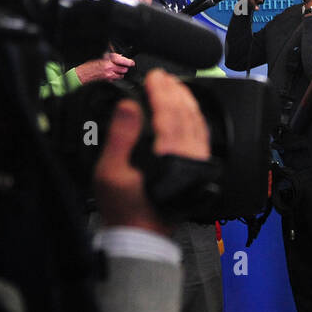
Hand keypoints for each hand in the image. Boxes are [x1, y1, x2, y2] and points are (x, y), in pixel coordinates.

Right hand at [75, 50, 134, 83]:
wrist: (83, 74)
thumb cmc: (89, 65)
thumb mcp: (100, 58)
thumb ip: (110, 58)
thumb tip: (120, 56)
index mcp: (107, 61)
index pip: (122, 61)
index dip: (129, 62)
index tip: (132, 62)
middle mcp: (109, 69)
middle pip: (124, 69)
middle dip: (124, 67)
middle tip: (123, 65)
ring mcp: (109, 76)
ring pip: (121, 75)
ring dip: (121, 72)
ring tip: (117, 70)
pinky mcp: (108, 80)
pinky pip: (116, 79)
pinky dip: (117, 77)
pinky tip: (113, 74)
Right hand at [92, 70, 209, 235]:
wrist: (141, 234)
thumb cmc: (125, 207)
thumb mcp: (111, 172)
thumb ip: (121, 136)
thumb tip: (129, 106)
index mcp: (167, 156)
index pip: (169, 114)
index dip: (162, 92)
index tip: (154, 77)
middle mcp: (187, 157)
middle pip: (186, 115)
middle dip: (175, 92)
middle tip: (163, 77)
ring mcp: (195, 163)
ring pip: (197, 125)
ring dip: (187, 102)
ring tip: (175, 87)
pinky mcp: (196, 168)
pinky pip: (201, 136)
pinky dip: (194, 119)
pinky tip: (187, 112)